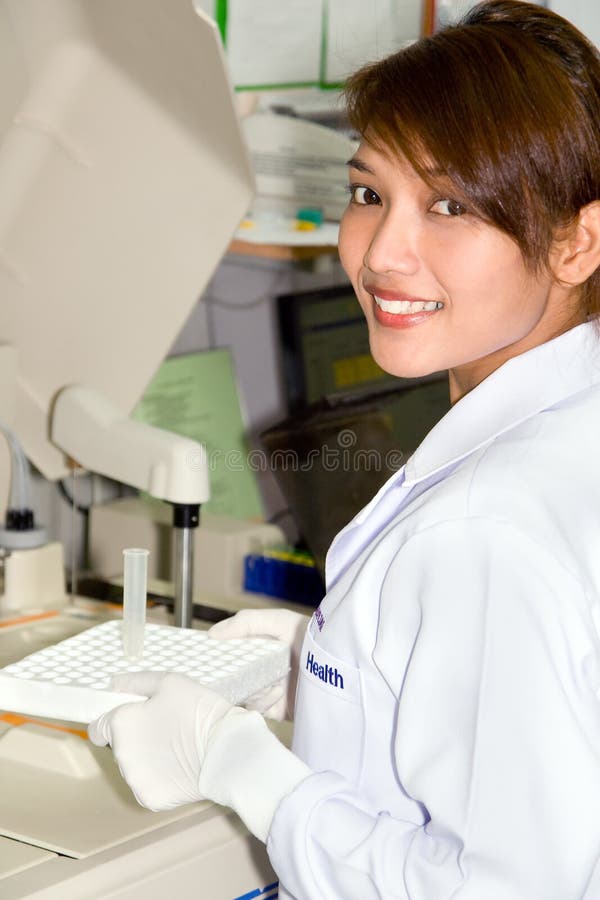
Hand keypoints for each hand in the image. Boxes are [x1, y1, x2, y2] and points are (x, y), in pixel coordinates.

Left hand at [88, 671, 230, 810]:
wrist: (226, 750)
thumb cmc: (199, 711)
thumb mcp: (170, 682)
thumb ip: (137, 682)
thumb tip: (116, 684)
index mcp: (121, 724)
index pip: (97, 728)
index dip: (112, 722)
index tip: (132, 721)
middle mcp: (121, 755)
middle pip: (120, 746)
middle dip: (137, 738)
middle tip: (167, 729)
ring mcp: (134, 780)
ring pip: (135, 767)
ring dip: (148, 759)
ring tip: (179, 749)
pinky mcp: (149, 799)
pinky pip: (149, 785)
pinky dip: (161, 778)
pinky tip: (181, 768)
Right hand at [208, 608, 308, 719]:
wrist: (341, 674)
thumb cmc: (312, 640)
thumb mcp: (280, 621)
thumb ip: (247, 622)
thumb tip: (213, 634)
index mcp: (257, 647)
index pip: (227, 651)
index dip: (213, 653)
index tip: (198, 656)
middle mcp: (258, 669)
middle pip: (231, 675)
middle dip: (230, 675)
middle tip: (235, 672)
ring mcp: (265, 690)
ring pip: (241, 695)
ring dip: (252, 689)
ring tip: (271, 680)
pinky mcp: (275, 711)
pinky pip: (256, 711)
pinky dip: (262, 704)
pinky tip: (276, 694)